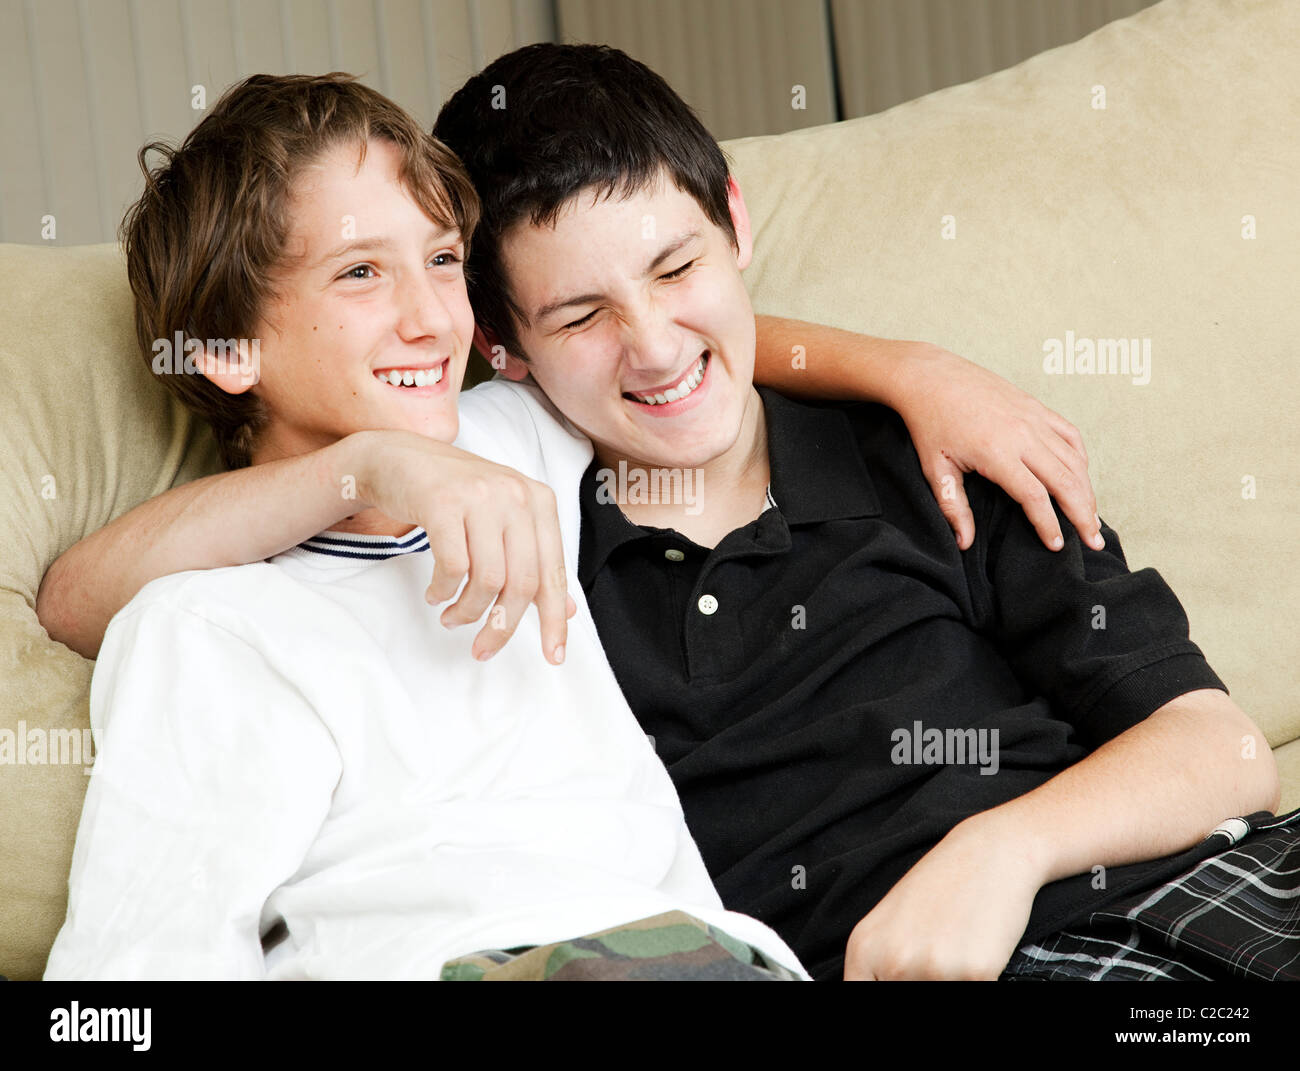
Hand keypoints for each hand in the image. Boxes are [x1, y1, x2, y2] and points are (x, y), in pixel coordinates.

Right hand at [348, 429, 573, 663]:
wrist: (399, 458)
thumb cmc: (455, 495)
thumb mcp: (503, 520)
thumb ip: (534, 559)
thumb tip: (564, 610)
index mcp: (539, 501)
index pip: (553, 572)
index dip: (553, 621)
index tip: (553, 657)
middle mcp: (516, 495)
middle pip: (522, 582)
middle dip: (503, 627)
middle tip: (483, 648)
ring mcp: (480, 496)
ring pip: (488, 579)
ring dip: (468, 611)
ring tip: (453, 617)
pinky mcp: (443, 502)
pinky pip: (452, 567)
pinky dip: (443, 591)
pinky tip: (435, 593)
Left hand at [843, 816, 1043, 980]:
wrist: (990, 852)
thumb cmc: (942, 883)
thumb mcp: (892, 921)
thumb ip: (881, 963)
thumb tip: (885, 981)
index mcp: (864, 949)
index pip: (859, 995)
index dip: (884, 988)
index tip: (898, 978)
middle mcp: (893, 962)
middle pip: (901, 995)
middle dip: (922, 980)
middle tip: (936, 952)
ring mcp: (932, 969)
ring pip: (941, 995)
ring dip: (951, 980)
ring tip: (956, 948)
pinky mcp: (975, 973)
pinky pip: (977, 991)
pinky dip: (978, 977)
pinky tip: (977, 949)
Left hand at [894, 345, 1102, 552]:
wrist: (932, 377)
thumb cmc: (930, 424)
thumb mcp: (935, 469)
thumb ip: (953, 507)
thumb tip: (964, 543)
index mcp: (997, 453)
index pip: (1035, 497)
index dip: (1049, 524)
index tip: (1056, 546)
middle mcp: (1023, 435)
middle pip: (1066, 481)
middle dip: (1083, 514)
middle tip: (1093, 542)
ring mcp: (1033, 418)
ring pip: (1074, 459)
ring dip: (1087, 490)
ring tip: (1092, 516)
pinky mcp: (1036, 406)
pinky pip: (1070, 434)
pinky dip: (1081, 458)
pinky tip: (1082, 477)